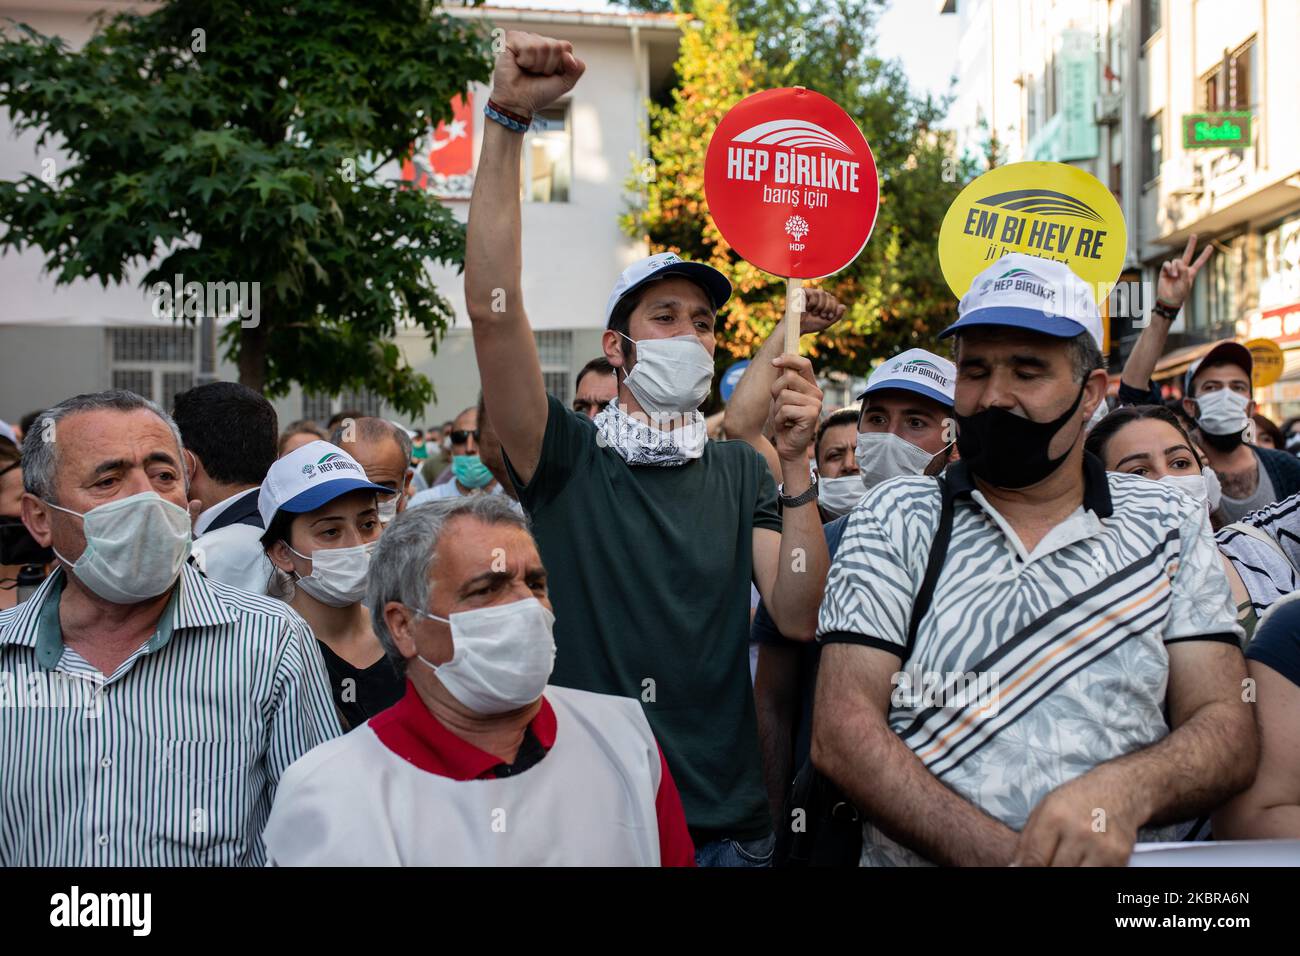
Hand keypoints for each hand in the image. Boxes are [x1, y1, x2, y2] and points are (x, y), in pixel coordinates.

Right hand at [490, 31, 585, 117]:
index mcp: (551, 49)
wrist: (517, 103)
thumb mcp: (564, 84)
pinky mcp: (511, 39)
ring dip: (536, 65)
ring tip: (527, 70)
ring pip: (542, 46)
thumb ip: (577, 70)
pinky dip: (525, 60)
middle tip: (537, 74)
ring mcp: (525, 38)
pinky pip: (527, 45)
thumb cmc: (538, 93)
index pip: (566, 47)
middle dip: (548, 66)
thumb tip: (569, 56)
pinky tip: (518, 64)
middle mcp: (539, 41)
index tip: (550, 75)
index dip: (560, 64)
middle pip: (555, 46)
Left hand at [768, 354, 822, 463]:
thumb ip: (782, 382)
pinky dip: (779, 419)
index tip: (774, 361)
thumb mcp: (780, 398)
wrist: (789, 447)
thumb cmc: (783, 422)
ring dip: (776, 409)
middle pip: (788, 377)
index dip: (789, 359)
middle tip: (779, 407)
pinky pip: (785, 409)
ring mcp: (816, 403)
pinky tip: (785, 426)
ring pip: (784, 395)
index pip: (804, 364)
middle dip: (775, 391)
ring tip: (782, 418)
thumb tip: (777, 360)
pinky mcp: (812, 415)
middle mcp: (816, 393)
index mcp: (810, 386)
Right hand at [798, 288, 846, 334]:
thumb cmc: (810, 325)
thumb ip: (836, 316)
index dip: (833, 308)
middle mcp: (817, 295)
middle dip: (828, 308)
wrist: (797, 327)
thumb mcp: (826, 322)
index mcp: (823, 302)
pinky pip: (814, 293)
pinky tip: (808, 308)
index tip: (828, 317)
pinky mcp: (803, 292)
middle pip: (829, 296)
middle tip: (822, 316)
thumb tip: (843, 306)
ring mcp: (810, 293)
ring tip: (814, 313)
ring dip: (820, 306)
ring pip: (823, 293)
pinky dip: (813, 303)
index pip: (833, 299)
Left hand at [1011, 770, 1142, 866]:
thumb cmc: (1075, 800)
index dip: (1027, 871)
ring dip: (1068, 873)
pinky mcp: (1120, 856)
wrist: (1118, 789)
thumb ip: (1028, 842)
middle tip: (1047, 864)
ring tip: (1063, 862)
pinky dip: (1088, 872)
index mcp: (1054, 816)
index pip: (1035, 860)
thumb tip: (1015, 868)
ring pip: (1077, 876)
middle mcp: (1079, 831)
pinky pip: (1099, 876)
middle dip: (1048, 871)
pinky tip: (1082, 863)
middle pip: (1056, 871)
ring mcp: (1102, 846)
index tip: (1023, 872)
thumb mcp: (1044, 810)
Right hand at [1156, 234, 1212, 313]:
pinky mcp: (1164, 271)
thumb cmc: (1180, 293)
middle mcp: (1182, 269)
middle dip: (1191, 244)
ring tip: (1174, 276)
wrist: (1168, 299)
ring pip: (1175, 261)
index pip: (1199, 262)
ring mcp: (1173, 269)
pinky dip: (1168, 268)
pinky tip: (1169, 274)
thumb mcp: (1186, 283)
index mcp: (1190, 272)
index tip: (1211, 247)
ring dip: (1175, 268)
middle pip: (1187, 254)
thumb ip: (1184, 271)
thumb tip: (1178, 262)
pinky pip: (1167, 264)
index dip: (1205, 255)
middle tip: (1194, 235)